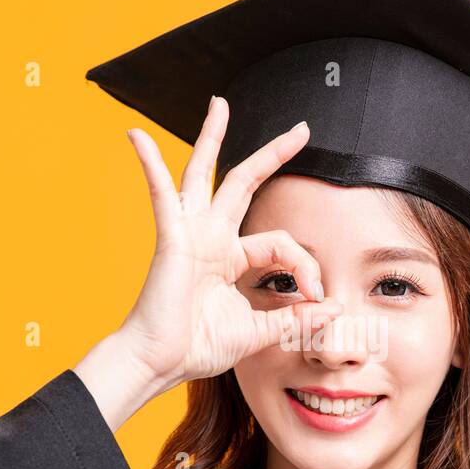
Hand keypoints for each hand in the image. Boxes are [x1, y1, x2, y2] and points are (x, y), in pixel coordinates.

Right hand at [74, 95, 342, 430]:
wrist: (160, 363)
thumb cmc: (198, 347)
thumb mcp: (259, 331)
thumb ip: (294, 318)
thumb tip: (333, 308)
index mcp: (230, 258)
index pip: (281, 243)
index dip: (306, 266)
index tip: (317, 296)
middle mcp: (211, 238)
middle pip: (244, 183)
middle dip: (273, 155)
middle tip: (301, 130)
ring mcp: (190, 234)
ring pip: (204, 174)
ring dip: (212, 137)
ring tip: (219, 105)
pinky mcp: (171, 237)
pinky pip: (160, 193)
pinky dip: (149, 163)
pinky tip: (136, 135)